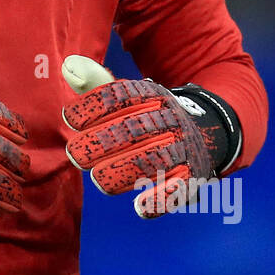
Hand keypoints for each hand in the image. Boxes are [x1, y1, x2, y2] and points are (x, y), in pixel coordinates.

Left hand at [61, 55, 226, 217]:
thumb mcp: (129, 96)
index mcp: (152, 96)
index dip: (93, 106)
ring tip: (99, 178)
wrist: (206, 131)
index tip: (70, 118)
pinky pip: (179, 189)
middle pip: (134, 130)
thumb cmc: (150, 116)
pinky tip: (139, 208)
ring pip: (153, 161)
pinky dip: (160, 200)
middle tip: (76, 154)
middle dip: (101, 143)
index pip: (121, 96)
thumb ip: (97, 85)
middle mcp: (169, 119)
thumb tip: (68, 66)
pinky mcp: (192, 176)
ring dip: (123, 172)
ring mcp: (183, 148)